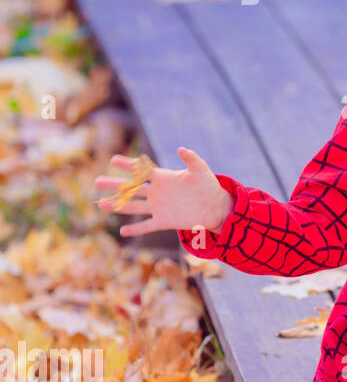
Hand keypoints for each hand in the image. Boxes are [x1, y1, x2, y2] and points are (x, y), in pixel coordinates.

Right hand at [94, 146, 232, 237]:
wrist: (216, 207)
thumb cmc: (208, 186)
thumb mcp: (201, 170)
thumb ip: (192, 159)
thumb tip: (181, 149)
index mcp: (163, 178)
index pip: (142, 170)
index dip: (128, 164)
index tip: (113, 159)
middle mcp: (157, 192)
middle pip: (131, 188)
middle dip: (114, 185)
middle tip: (97, 181)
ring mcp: (159, 207)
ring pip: (134, 206)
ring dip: (118, 206)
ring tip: (101, 204)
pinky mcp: (165, 221)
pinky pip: (147, 226)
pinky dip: (136, 229)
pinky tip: (123, 232)